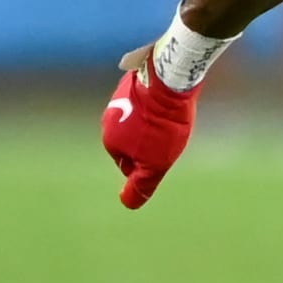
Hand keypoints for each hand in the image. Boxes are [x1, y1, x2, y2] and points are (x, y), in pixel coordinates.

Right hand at [101, 42, 200, 208]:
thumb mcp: (155, 163)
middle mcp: (109, 117)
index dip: (150, 162)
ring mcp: (121, 96)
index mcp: (109, 139)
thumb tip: (128, 203)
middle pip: (133, 140)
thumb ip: (141, 184)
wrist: (168, 79)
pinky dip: (159, 104)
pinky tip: (173, 101)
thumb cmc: (162, 124)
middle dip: (151, 142)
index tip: (165, 151)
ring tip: (173, 118)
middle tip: (171, 135)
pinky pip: (148, 99)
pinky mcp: (136, 79)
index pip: (128, 163)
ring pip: (140, 118)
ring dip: (155, 122)